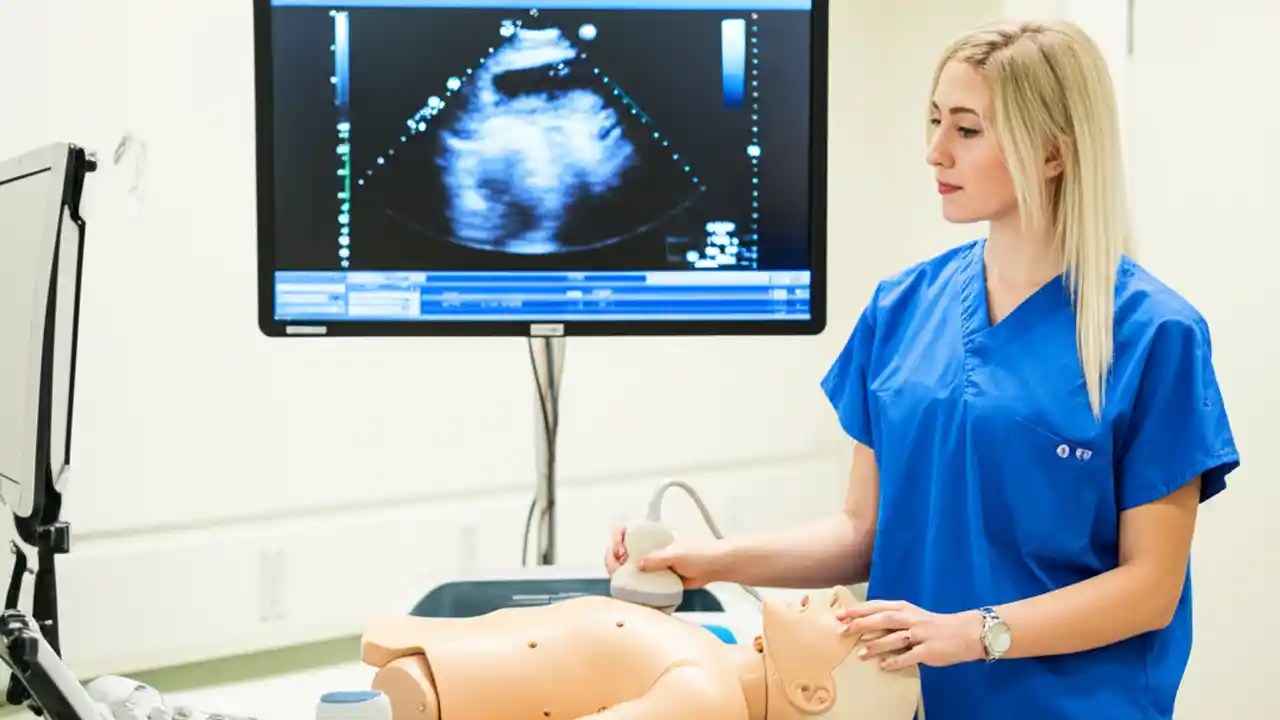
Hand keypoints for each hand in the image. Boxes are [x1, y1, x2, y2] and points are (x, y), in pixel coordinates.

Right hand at [604, 525, 725, 589]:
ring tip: (622, 581)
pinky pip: (640, 582)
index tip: (621, 550)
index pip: (625, 530)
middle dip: (613, 558)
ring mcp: (651, 563)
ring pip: (627, 567)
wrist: (715, 567)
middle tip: (618, 568)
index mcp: (651, 535)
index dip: (616, 538)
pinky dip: (632, 587)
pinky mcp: (657, 578)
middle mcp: (648, 548)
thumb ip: (658, 559)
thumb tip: (637, 564)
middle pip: (620, 550)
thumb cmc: (700, 553)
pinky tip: (631, 592)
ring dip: (620, 574)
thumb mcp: (677, 554)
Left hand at [837, 600, 984, 670]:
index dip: (858, 610)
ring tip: (860, 653)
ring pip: (894, 638)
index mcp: (904, 607)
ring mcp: (921, 634)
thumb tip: (862, 624)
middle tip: (843, 630)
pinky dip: (896, 661)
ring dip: (876, 645)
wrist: (964, 632)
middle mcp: (911, 618)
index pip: (877, 606)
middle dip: (861, 624)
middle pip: (883, 619)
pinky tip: (884, 666)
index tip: (840, 614)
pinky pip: (909, 657)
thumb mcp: (911, 614)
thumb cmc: (931, 624)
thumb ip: (890, 617)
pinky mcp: (929, 650)